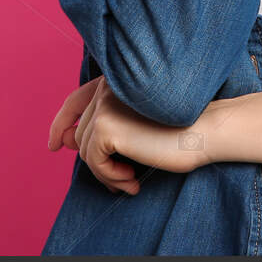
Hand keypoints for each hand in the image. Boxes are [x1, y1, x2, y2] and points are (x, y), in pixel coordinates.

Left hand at [47, 76, 211, 194]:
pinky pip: (93, 162)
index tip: (55, 144)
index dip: (60, 123)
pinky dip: (110, 176)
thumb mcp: (136, 124)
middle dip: (97, 161)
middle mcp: (106, 87)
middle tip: (122, 179)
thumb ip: (104, 125)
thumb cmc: (180, 128)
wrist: (205, 131)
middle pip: (81, 133)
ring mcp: (104, 105)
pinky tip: (133, 180)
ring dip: (106, 172)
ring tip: (131, 180)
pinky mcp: (105, 126)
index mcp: (115, 80)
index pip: (75, 100)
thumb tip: (62, 141)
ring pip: (85, 150)